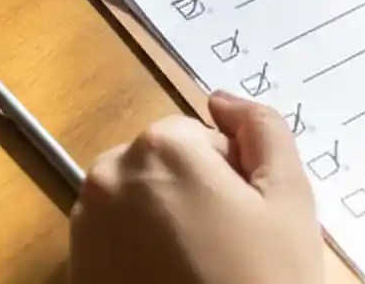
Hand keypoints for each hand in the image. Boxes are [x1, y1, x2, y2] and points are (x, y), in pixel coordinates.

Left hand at [70, 92, 321, 283]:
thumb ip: (263, 128)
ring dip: (165, 222)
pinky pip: (114, 240)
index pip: (200, 136)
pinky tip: (170, 280)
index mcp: (161, 148)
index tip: (245, 217)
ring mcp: (84, 225)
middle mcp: (109, 176)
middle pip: (162, 164)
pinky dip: (139, 253)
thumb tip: (222, 99)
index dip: (230, 174)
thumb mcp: (289, 197)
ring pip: (137, 200)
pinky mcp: (74, 267)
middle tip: (226, 244)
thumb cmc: (263, 279)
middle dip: (193, 192)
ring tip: (198, 266)